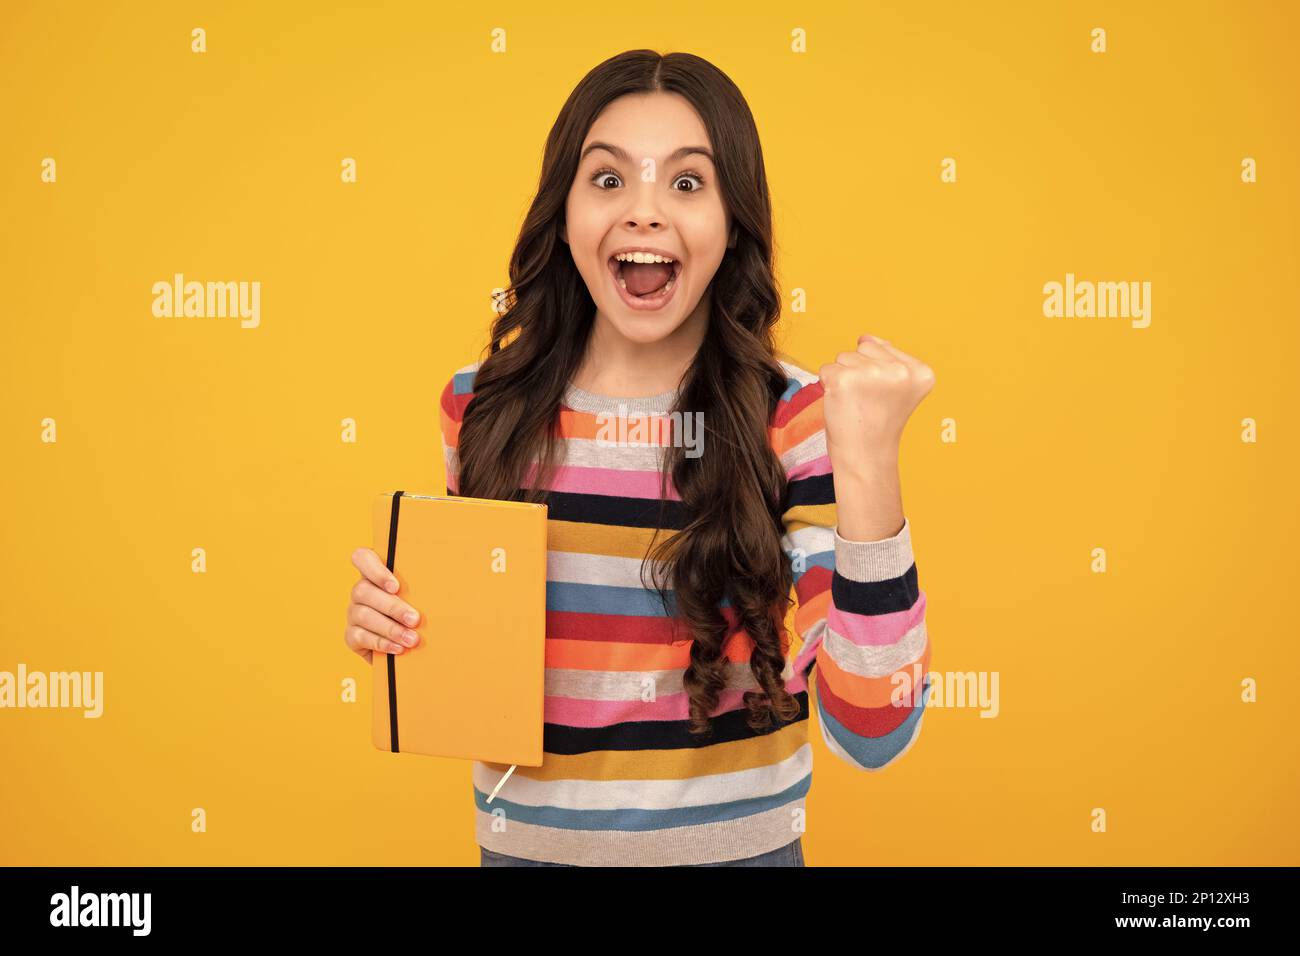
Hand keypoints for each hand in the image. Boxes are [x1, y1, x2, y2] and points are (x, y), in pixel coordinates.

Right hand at [344, 548, 421, 664]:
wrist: (411, 649)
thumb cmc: (419, 613)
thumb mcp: (422, 596)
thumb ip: (423, 586)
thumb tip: (450, 574)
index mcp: (375, 575)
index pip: (362, 558)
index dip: (374, 569)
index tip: (395, 586)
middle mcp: (360, 592)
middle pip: (363, 590)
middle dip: (392, 606)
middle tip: (415, 619)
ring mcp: (353, 613)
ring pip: (362, 614)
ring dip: (390, 628)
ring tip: (411, 639)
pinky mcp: (352, 635)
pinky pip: (360, 637)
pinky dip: (381, 643)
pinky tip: (398, 648)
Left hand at [819, 335, 934, 475]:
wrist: (866, 457)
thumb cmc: (878, 423)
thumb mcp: (897, 389)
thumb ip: (887, 358)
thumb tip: (865, 337)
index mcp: (921, 372)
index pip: (882, 347)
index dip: (875, 372)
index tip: (882, 398)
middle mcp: (900, 371)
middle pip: (863, 347)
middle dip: (858, 370)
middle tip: (866, 401)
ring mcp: (873, 374)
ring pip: (843, 356)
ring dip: (843, 378)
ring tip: (856, 404)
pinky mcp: (844, 380)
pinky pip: (827, 369)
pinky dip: (828, 386)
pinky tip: (842, 405)